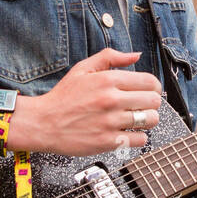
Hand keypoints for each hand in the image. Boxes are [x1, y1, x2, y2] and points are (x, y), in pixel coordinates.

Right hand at [24, 47, 162, 155]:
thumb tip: (135, 55)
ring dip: (148, 120)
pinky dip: (138, 137)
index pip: (150, 81)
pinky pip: (140, 140)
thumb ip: (111, 57)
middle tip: (142, 106)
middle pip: (154, 101)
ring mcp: (110, 122)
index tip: (149, 91)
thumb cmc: (63, 97)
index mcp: (108, 80)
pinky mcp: (108, 142)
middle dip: (152, 103)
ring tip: (137, 119)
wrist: (42, 123)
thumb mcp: (83, 69)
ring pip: (151, 120)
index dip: (154, 87)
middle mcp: (111, 100)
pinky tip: (128, 133)